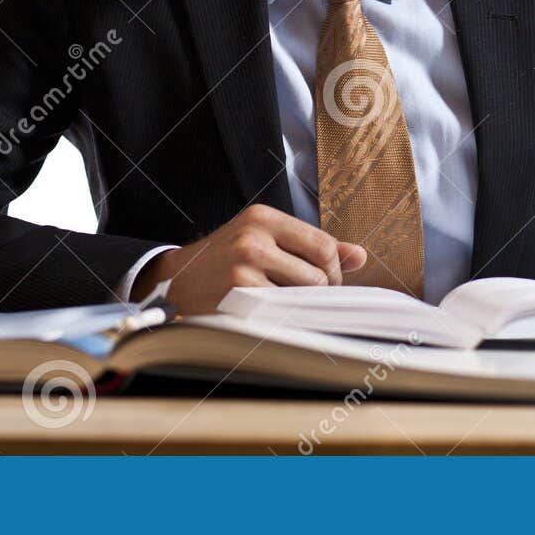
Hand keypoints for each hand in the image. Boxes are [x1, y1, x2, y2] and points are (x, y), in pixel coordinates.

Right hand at [131, 203, 365, 313]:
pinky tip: (271, 314)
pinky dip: (286, 317)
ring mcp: (244, 266)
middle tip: (308, 298)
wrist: (175, 282)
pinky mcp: (237, 293)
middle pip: (319, 272)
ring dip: (304, 305)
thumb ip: (312, 246)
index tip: (326, 281)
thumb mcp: (264, 240)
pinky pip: (283, 310)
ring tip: (288, 305)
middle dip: (322, 291)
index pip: (323, 243)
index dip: (333, 269)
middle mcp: (253, 237)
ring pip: (304, 293)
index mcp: (263, 217)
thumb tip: (360, 256)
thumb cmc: (226, 261)